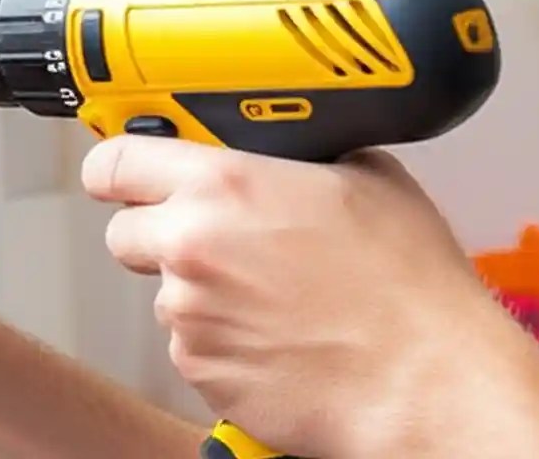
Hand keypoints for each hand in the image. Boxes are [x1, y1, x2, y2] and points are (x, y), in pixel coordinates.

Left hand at [82, 136, 538, 456]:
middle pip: (123, 231)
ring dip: (198, 290)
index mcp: (224, 186)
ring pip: (163, 291)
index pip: (114, 162)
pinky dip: (219, 339)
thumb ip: (298, 158)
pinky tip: (274, 334)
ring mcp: (189, 313)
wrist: (424, 384)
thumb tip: (283, 154)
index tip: (119, 173)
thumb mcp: (367, 179)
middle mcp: (191, 246)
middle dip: (158, 233)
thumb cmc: (407, 291)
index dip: (115, 166)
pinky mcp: (197, 368)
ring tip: (270, 296)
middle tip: (212, 241)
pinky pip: (189, 342)